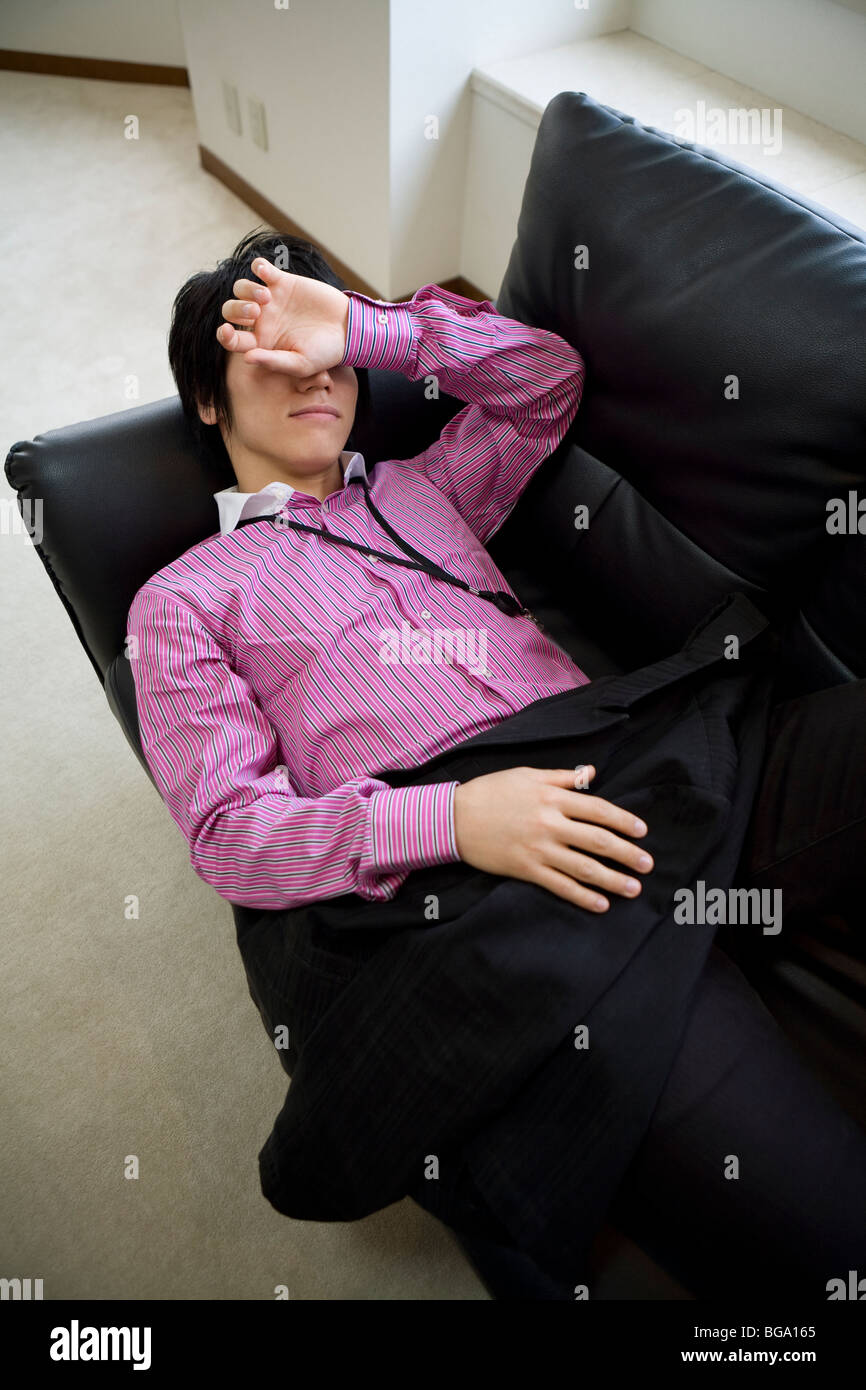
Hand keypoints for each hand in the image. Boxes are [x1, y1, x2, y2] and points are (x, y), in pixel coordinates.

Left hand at [216, 256, 349, 375]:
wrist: (347, 330)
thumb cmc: (325, 353)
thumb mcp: (301, 364)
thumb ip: (274, 362)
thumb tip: (247, 358)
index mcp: (262, 342)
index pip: (233, 339)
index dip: (224, 335)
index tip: (227, 330)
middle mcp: (262, 320)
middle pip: (231, 310)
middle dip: (236, 309)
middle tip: (256, 312)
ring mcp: (271, 300)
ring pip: (241, 288)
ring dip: (247, 290)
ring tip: (267, 297)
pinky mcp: (284, 282)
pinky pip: (261, 269)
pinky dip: (259, 267)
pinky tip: (267, 273)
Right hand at [453, 764, 653, 911]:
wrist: (454, 818)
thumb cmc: (491, 791)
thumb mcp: (527, 775)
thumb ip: (561, 776)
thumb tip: (591, 772)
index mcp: (552, 797)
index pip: (598, 810)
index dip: (624, 821)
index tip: (642, 832)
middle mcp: (549, 823)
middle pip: (597, 840)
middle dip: (627, 854)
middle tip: (648, 864)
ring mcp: (538, 849)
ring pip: (583, 867)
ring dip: (612, 879)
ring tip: (633, 888)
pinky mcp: (525, 869)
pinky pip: (559, 885)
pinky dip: (582, 896)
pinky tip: (601, 904)